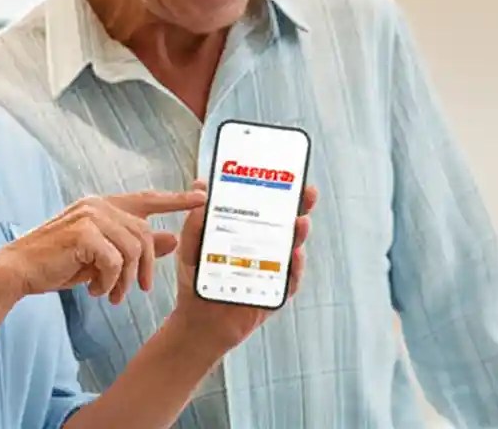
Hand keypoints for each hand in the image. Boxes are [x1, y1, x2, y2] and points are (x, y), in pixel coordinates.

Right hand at [0, 190, 206, 304]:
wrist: (18, 271)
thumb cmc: (58, 264)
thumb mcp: (102, 257)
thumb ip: (136, 245)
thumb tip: (174, 239)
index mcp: (103, 206)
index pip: (148, 199)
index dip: (177, 199)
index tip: (203, 196)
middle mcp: (98, 205)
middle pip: (144, 235)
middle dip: (146, 268)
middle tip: (137, 291)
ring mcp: (90, 215)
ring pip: (132, 250)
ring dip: (125, 280)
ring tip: (112, 294)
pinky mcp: (83, 232)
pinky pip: (115, 261)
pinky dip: (108, 282)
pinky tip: (95, 290)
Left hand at [167, 181, 317, 351]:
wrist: (199, 322)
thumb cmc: (197, 281)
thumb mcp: (190, 247)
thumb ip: (195, 221)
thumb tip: (201, 187)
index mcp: (246, 234)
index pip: (266, 209)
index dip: (278, 192)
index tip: (287, 175)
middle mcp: (263, 249)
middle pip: (286, 224)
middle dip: (299, 207)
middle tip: (307, 193)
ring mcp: (272, 271)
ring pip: (292, 249)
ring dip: (298, 235)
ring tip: (300, 222)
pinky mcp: (275, 293)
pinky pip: (289, 280)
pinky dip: (293, 268)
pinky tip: (292, 256)